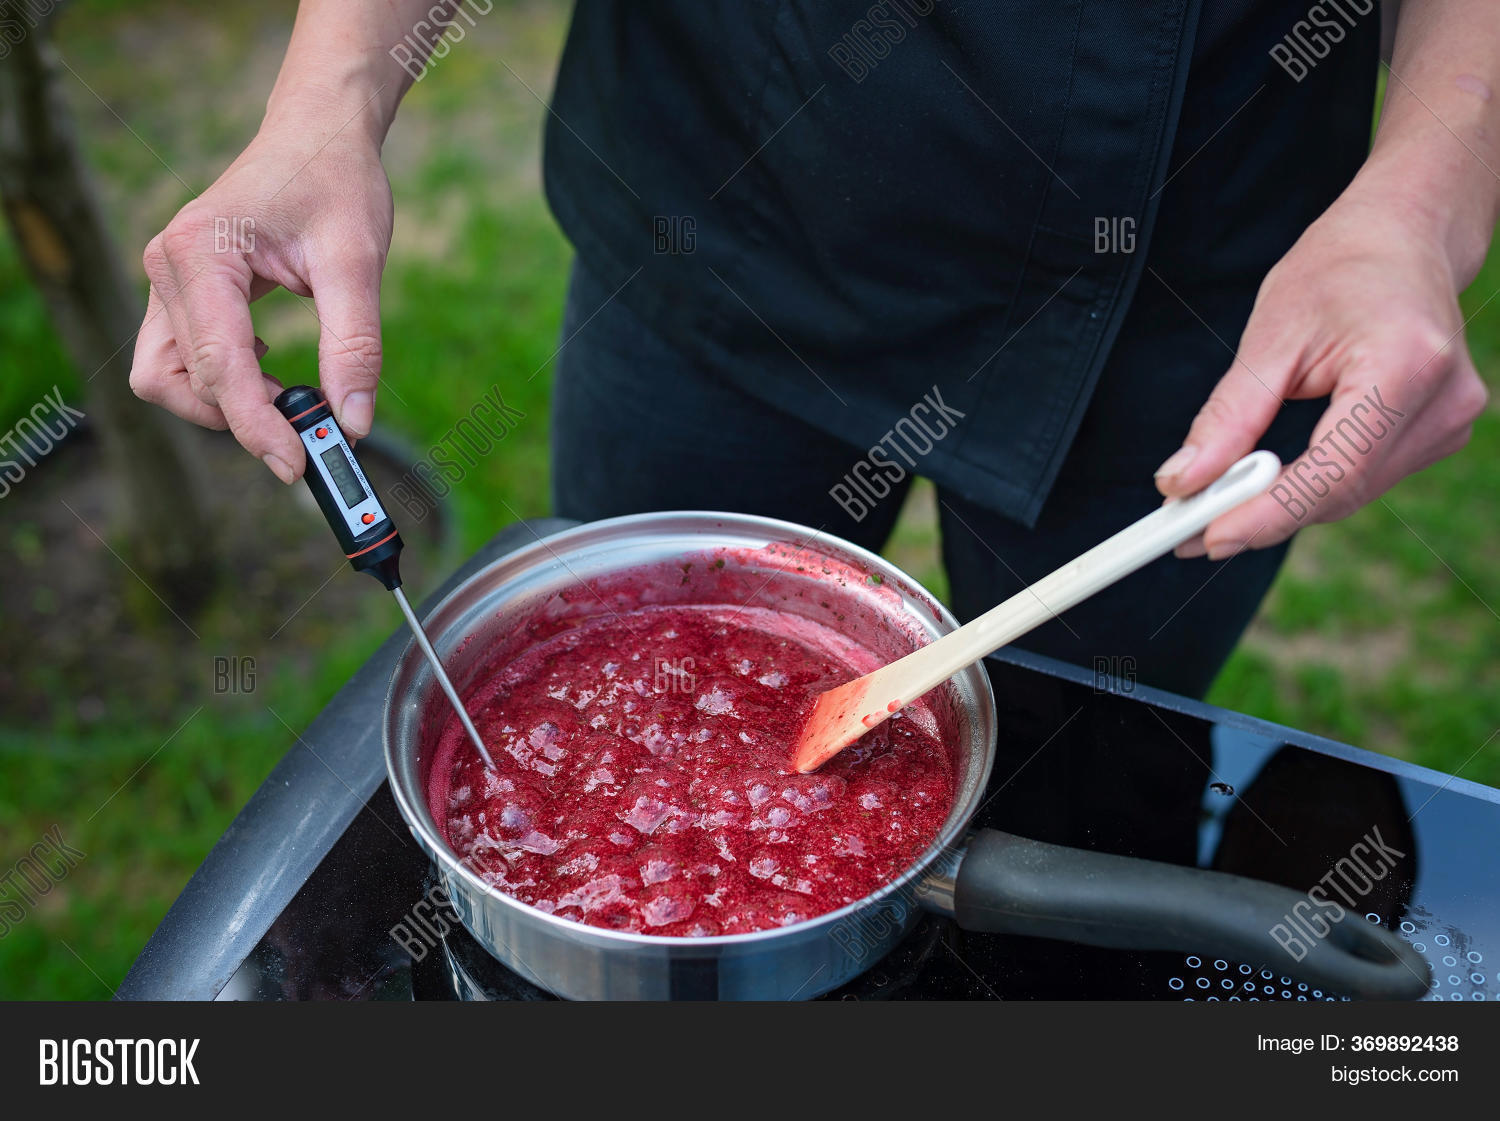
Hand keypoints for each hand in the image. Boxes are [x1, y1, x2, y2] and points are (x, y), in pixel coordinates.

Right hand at [130, 112, 393, 481]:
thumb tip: (352, 422)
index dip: (255, 426)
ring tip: (289, 397)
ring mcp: (166, 279)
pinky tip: (273, 370)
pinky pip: (182, 359)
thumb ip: (355, 346)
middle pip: (183, 381)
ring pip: (168, 378)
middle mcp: (167, 265)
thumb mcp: (357, 263)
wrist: (319, 135)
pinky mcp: (179, 291)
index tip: (297, 465)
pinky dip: (222, 382)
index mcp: (201, 252)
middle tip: (309, 430)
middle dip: (243, 418)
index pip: (218, 365)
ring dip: (223, 405)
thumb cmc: (336, 184)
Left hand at [1155, 183, 1488, 558]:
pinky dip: (1307, 487)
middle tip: (1183, 530)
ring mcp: (1451, 422)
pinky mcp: (1440, 433)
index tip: (1205, 536)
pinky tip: (1261, 483)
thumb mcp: (1270, 334)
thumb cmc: (1339, 270)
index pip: (1335, 470)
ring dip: (1279, 507)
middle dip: (1259, 516)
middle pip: (1340, 492)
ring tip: (1210, 505)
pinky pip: (1361, 479)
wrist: (1405, 238)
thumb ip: (1228, 416)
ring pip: (1348, 495)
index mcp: (1406, 364)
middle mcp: (1444, 402)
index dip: (1268, 513)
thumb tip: (1181, 482)